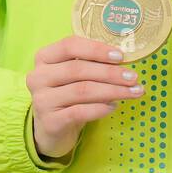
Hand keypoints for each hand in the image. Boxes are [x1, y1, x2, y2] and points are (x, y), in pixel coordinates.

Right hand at [26, 35, 143, 160]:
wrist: (50, 127)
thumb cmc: (67, 94)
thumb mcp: (73, 75)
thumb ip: (91, 63)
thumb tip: (123, 61)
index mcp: (44, 57)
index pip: (70, 45)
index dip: (96, 49)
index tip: (120, 56)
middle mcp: (38, 76)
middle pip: (78, 69)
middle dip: (110, 73)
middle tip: (133, 77)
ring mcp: (42, 100)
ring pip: (82, 91)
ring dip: (112, 90)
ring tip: (132, 92)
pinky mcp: (50, 121)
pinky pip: (80, 112)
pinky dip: (100, 108)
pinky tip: (113, 106)